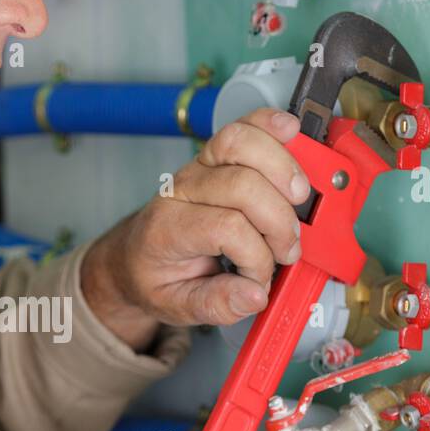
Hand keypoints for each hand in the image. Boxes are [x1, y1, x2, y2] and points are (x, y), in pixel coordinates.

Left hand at [80, 107, 311, 343]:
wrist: (132, 257)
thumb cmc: (155, 277)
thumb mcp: (176, 306)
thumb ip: (215, 304)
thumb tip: (255, 296)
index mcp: (168, 230)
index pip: (227, 228)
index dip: (257, 257)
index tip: (260, 280)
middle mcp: (181, 191)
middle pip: (243, 185)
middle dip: (278, 222)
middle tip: (286, 250)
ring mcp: (197, 168)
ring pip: (240, 143)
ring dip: (282, 170)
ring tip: (297, 202)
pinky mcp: (213, 156)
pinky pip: (241, 126)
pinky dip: (269, 124)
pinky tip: (290, 132)